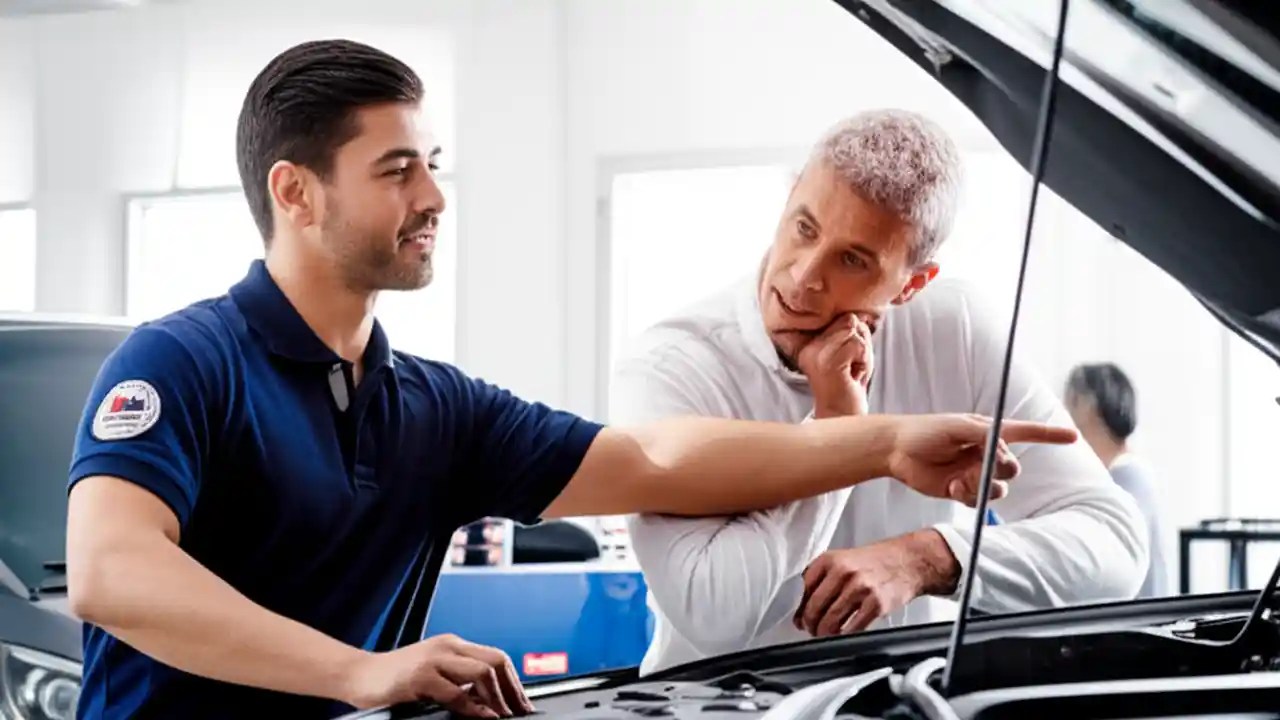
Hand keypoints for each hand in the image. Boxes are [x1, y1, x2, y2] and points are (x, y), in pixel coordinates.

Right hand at [344, 634, 532, 716]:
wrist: (359, 675)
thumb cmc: (396, 678)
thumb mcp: (433, 672)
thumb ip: (458, 679)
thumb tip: (489, 699)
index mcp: (453, 645)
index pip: (496, 658)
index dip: (514, 682)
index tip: (523, 704)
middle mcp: (447, 647)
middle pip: (496, 662)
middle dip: (513, 690)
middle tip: (520, 713)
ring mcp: (434, 660)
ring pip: (482, 673)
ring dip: (498, 699)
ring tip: (503, 717)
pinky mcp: (420, 678)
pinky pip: (456, 693)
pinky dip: (474, 709)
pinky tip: (482, 718)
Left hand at [793, 530, 959, 636]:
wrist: (908, 560)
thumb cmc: (874, 562)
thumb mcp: (843, 559)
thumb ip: (821, 578)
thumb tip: (802, 609)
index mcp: (830, 559)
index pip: (803, 588)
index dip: (800, 608)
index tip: (800, 618)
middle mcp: (843, 572)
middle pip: (815, 607)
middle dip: (810, 624)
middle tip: (812, 630)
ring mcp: (860, 588)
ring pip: (831, 620)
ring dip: (824, 633)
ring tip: (825, 634)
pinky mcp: (876, 604)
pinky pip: (852, 628)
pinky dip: (844, 636)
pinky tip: (843, 635)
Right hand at [796, 314, 874, 417]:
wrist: (843, 418)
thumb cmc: (850, 389)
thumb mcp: (855, 355)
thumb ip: (856, 334)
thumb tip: (856, 317)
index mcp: (812, 344)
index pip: (842, 319)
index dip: (856, 338)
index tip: (848, 362)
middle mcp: (810, 348)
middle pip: (848, 322)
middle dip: (860, 344)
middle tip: (852, 369)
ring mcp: (817, 355)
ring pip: (853, 332)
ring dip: (862, 354)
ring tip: (852, 373)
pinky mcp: (828, 363)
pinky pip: (857, 345)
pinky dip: (863, 360)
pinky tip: (854, 375)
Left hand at [886, 414, 1076, 505]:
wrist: (896, 451)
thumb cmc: (924, 430)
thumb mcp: (956, 426)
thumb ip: (983, 435)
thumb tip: (1003, 451)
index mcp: (988, 431)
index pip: (1026, 432)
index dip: (1050, 434)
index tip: (1073, 436)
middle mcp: (985, 452)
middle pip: (1013, 468)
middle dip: (1002, 468)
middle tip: (983, 462)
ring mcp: (975, 472)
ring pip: (999, 488)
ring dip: (985, 486)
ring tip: (963, 479)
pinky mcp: (962, 489)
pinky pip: (980, 500)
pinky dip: (971, 496)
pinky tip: (954, 487)